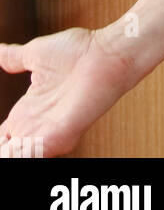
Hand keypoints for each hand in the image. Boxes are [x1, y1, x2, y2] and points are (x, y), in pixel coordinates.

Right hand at [0, 26, 136, 157]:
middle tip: (2, 142)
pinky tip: (12, 147)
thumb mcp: (35, 54)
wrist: (106, 53)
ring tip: (6, 145)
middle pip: (7, 153)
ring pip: (16, 158)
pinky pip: (32, 156)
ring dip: (7, 153)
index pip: (2, 139)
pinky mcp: (60, 136)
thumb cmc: (78, 51)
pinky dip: (18, 155)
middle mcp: (35, 128)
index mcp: (27, 113)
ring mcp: (47, 135)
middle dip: (0, 151)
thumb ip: (14, 58)